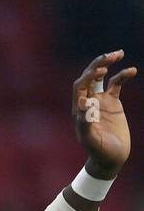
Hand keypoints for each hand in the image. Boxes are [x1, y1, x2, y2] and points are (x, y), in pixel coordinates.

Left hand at [74, 50, 134, 177]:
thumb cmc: (99, 151)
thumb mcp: (91, 140)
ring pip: (101, 77)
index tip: (100, 71)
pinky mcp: (113, 102)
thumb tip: (84, 104)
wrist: (111, 158)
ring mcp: (100, 101)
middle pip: (89, 77)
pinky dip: (123, 76)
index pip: (80, 86)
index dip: (88, 76)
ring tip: (118, 53)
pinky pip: (116, 84)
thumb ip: (85, 123)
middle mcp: (87, 102)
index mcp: (79, 109)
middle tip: (111, 55)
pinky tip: (132, 70)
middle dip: (98, 64)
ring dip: (107, 64)